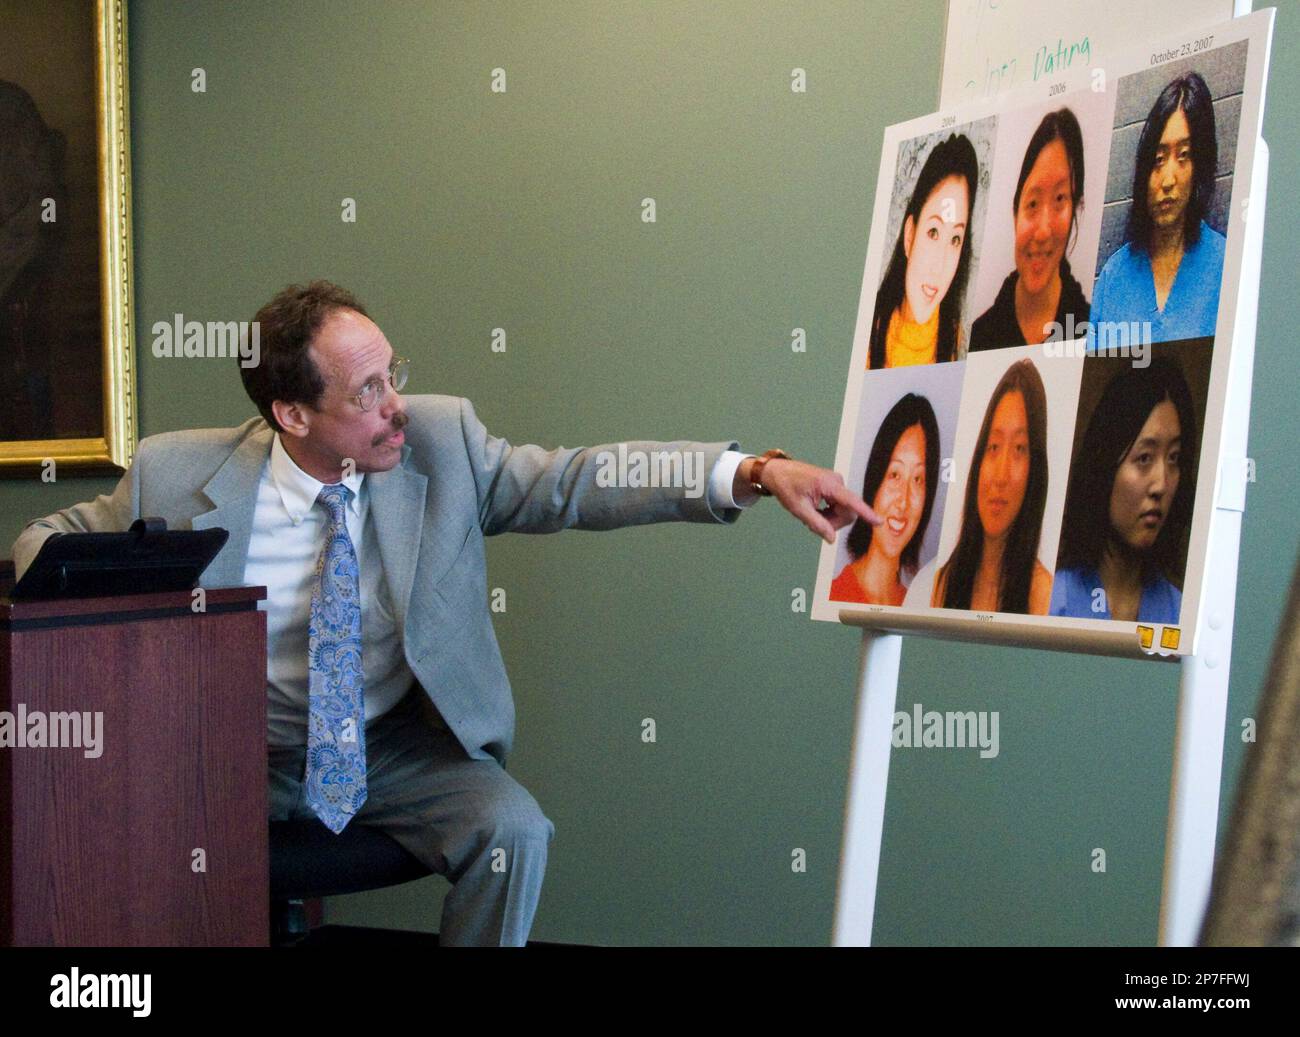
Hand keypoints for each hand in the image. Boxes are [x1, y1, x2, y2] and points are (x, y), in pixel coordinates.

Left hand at [747, 458, 881, 544]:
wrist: (778, 472)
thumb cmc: (785, 486)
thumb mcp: (798, 509)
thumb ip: (817, 524)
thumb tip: (831, 539)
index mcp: (828, 484)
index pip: (851, 502)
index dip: (866, 513)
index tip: (879, 522)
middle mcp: (837, 482)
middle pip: (847, 512)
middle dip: (833, 523)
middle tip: (812, 524)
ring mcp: (837, 484)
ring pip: (844, 511)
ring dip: (829, 519)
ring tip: (811, 515)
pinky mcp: (835, 487)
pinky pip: (839, 506)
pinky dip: (829, 513)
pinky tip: (816, 511)